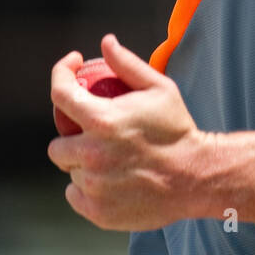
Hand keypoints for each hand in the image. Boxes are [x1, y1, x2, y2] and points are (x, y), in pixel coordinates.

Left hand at [47, 33, 207, 230]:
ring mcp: (93, 186)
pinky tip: (108, 182)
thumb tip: (105, 42)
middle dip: (71, 137)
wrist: (197, 177)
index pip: (60, 93)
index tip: (72, 68)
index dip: (61, 73)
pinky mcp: (97, 211)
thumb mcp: (160, 88)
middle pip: (57, 145)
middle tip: (94, 135)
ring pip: (70, 172)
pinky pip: (76, 196)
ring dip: (82, 164)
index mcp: (102, 121)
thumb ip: (128, 64)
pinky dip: (87, 189)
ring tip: (108, 160)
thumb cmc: (178, 129)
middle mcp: (91, 154)